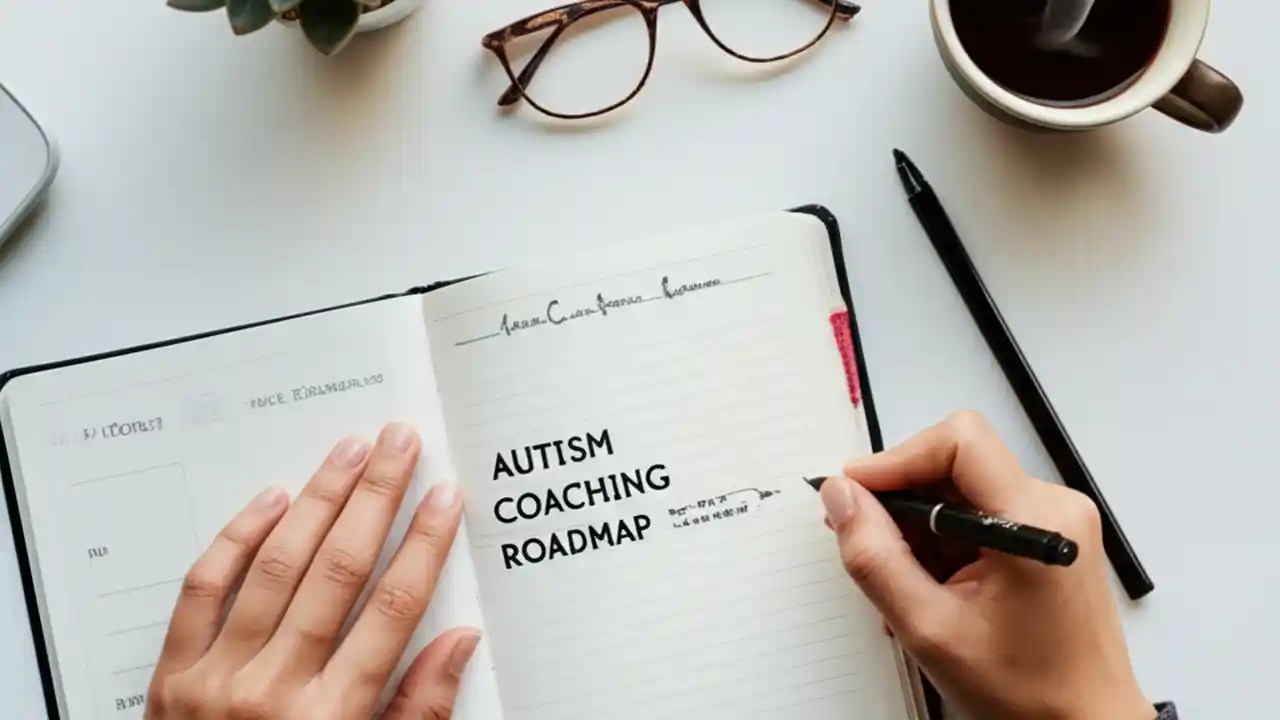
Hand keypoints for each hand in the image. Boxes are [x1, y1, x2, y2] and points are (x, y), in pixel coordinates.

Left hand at [146, 423, 478, 719]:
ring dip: (318, 499)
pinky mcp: (172, 674)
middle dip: (377, 497)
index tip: (446, 499)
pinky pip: (204, 588)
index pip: (392, 610)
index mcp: (332, 718)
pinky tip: (271, 499)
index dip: (425, 545)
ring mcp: (218, 678)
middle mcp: (275, 690)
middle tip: (401, 443)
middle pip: (339, 570)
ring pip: (277, 565)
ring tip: (350, 450)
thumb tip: (461, 642)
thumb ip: (419, 711)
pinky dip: (236, 538)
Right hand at [821, 412, 1153, 719]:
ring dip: (922, 530)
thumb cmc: (1030, 692)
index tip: (856, 490)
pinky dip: (945, 543)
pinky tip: (935, 589)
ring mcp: (1054, 521)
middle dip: (903, 501)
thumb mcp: (930, 628)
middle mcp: (1053, 507)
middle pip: (955, 464)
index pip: (959, 441)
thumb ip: (876, 557)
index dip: (898, 458)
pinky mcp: (1047, 536)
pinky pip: (979, 514)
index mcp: (1035, 520)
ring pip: (962, 491)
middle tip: (869, 545)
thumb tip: (842, 498)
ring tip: (910, 588)